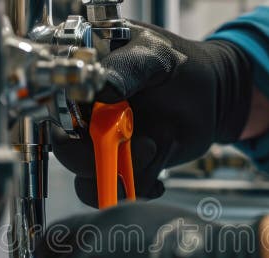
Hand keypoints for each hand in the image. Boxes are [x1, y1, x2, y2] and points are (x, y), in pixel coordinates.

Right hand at [53, 22, 252, 206]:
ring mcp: (101, 144)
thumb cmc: (179, 63)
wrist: (213, 93)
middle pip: (65, 150)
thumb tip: (103, 88)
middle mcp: (83, 116)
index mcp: (82, 80)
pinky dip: (136, 191)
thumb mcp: (155, 55)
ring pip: (86, 178)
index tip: (100, 127)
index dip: (69, 122)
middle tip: (143, 142)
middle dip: (98, 157)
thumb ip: (129, 67)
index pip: (55, 106)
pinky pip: (113, 192)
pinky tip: (158, 180)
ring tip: (155, 151)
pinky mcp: (120, 166)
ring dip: (121, 176)